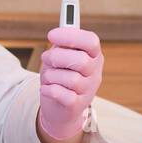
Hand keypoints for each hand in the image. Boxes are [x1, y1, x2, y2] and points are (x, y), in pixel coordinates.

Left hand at [37, 26, 103, 141]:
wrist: (59, 108)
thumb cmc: (59, 77)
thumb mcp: (60, 58)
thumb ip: (61, 47)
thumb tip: (57, 35)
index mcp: (93, 56)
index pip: (91, 41)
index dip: (71, 36)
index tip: (51, 35)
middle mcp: (95, 72)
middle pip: (80, 60)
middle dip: (56, 57)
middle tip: (46, 58)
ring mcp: (89, 90)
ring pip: (70, 78)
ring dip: (51, 75)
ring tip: (48, 77)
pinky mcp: (77, 105)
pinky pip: (61, 94)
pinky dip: (49, 89)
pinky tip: (47, 88)